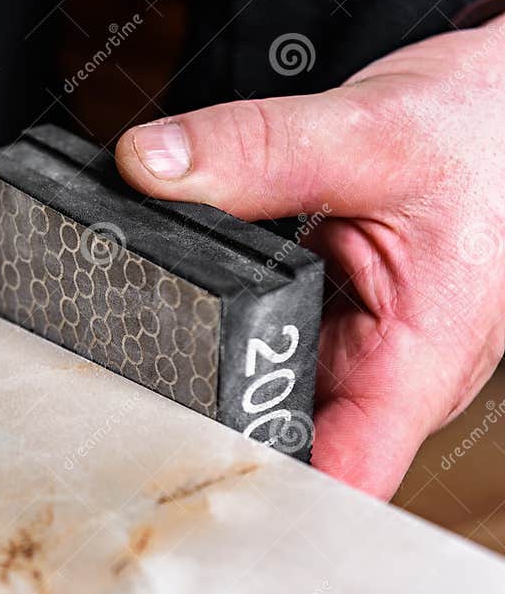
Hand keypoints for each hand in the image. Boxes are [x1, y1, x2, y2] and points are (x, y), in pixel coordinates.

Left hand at [116, 17, 504, 498]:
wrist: (500, 105)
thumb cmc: (484, 132)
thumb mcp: (372, 136)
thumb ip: (258, 151)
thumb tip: (155, 168)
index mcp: (415, 361)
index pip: (340, 475)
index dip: (262, 489)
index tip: (178, 466)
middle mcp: (379, 368)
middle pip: (281, 437)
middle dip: (205, 424)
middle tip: (126, 392)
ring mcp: (349, 344)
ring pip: (261, 384)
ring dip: (204, 371)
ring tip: (138, 346)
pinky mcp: (325, 313)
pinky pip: (258, 336)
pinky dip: (216, 324)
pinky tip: (174, 308)